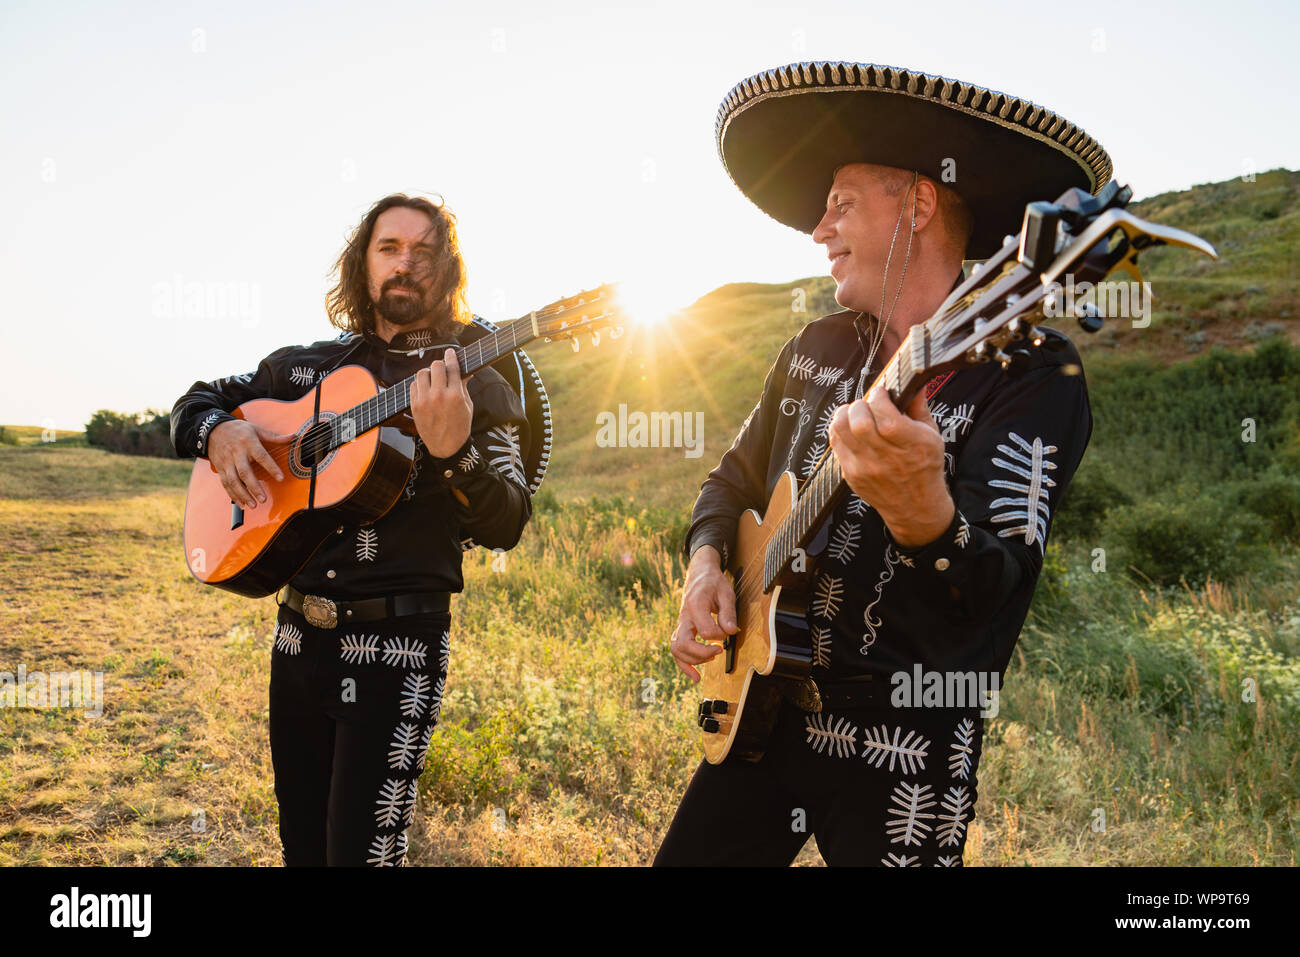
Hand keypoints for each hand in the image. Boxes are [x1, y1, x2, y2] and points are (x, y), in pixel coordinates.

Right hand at [207, 419, 289, 509]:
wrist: (212, 429)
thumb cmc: (238, 430)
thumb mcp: (256, 429)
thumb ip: (274, 437)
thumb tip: (293, 437)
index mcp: (248, 443)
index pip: (261, 456)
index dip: (271, 467)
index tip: (280, 478)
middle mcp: (236, 453)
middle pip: (245, 472)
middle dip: (254, 487)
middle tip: (263, 499)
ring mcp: (227, 462)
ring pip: (233, 481)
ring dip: (243, 494)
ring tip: (253, 505)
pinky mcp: (220, 468)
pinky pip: (225, 483)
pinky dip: (232, 495)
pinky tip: (241, 503)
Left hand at [411, 348, 472, 457]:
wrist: (446, 448)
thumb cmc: (460, 427)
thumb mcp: (467, 406)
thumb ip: (463, 386)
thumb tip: (464, 371)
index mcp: (455, 395)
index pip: (452, 367)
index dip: (451, 356)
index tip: (451, 352)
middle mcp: (438, 396)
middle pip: (435, 366)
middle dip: (440, 365)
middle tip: (443, 369)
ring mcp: (424, 401)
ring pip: (422, 373)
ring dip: (428, 373)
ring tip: (433, 379)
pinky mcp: (414, 406)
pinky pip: (413, 385)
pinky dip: (419, 383)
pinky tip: (425, 388)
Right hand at [669, 545, 734, 681]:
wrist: (700, 575)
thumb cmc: (714, 583)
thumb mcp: (726, 593)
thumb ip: (728, 613)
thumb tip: (731, 632)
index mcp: (695, 605)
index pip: (705, 631)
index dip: (719, 635)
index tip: (728, 629)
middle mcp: (684, 617)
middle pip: (683, 643)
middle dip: (702, 653)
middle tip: (719, 651)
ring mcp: (680, 625)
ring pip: (677, 649)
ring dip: (694, 660)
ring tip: (711, 659)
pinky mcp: (681, 630)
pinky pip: (677, 651)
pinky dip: (684, 666)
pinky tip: (695, 677)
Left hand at [828, 386, 953, 546]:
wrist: (915, 507)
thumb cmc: (925, 467)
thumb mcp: (931, 436)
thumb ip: (919, 407)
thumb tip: (914, 382)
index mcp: (910, 445)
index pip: (885, 415)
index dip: (878, 397)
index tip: (881, 392)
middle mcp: (885, 458)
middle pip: (859, 422)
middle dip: (860, 404)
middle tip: (868, 404)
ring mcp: (864, 468)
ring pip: (840, 430)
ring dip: (844, 414)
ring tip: (856, 413)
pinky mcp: (850, 474)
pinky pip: (835, 444)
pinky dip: (839, 430)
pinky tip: (850, 428)